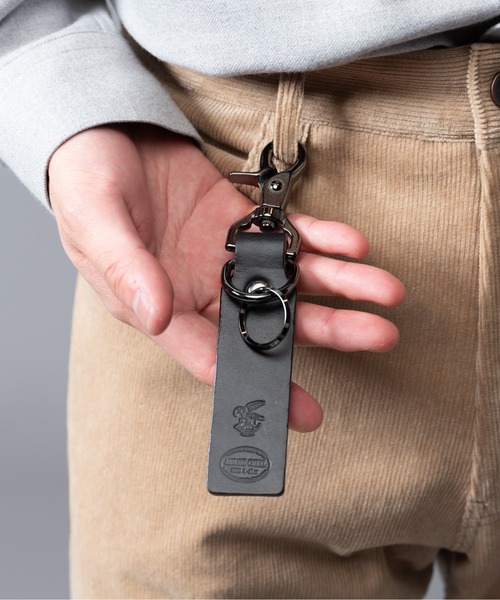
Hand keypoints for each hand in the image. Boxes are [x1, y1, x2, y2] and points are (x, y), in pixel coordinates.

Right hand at [48, 124, 405, 431]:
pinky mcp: (241, 221)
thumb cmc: (86, 184)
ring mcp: (226, 256)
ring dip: (339, 285)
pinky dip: (320, 239)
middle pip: (270, 321)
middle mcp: (202, 290)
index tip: (298, 411)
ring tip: (386, 292)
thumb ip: (124, 269)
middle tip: (377, 339)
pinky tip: (352, 244)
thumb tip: (157, 314)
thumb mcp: (95, 224)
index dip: (256, 385)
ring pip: (290, 279)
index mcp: (162, 307)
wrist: (105, 136)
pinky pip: (287, 234)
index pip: (212, 356)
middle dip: (326, 331)